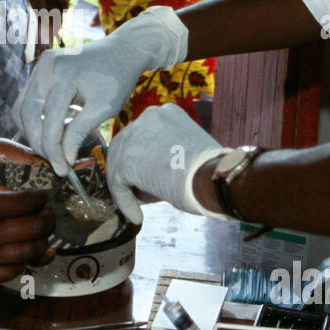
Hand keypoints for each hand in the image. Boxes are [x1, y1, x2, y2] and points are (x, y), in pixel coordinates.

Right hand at [0, 186, 55, 283]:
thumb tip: (16, 196)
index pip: (27, 203)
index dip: (40, 199)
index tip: (42, 197)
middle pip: (35, 228)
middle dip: (48, 220)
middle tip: (48, 215)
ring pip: (29, 253)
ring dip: (41, 243)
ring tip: (41, 236)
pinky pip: (12, 273)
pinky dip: (23, 263)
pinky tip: (22, 255)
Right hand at [15, 6, 188, 174]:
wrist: (122, 52)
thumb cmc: (117, 79)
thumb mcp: (104, 108)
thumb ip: (81, 132)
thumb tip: (64, 159)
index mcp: (64, 75)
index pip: (49, 121)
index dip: (53, 149)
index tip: (62, 170)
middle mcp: (46, 68)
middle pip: (27, 115)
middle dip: (39, 143)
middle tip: (54, 163)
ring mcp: (40, 66)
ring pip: (22, 108)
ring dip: (33, 132)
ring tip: (52, 150)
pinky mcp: (40, 70)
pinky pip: (27, 100)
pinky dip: (35, 119)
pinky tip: (51, 133)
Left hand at [106, 104, 229, 224]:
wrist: (212, 178)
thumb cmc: (210, 170)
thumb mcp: (189, 149)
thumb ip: (169, 153)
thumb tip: (153, 173)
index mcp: (165, 113)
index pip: (145, 135)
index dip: (145, 157)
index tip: (150, 176)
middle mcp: (146, 118)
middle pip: (127, 146)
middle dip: (132, 170)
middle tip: (140, 191)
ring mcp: (133, 138)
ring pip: (120, 165)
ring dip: (129, 186)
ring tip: (138, 205)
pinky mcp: (125, 162)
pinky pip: (118, 185)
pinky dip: (125, 202)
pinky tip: (135, 216)